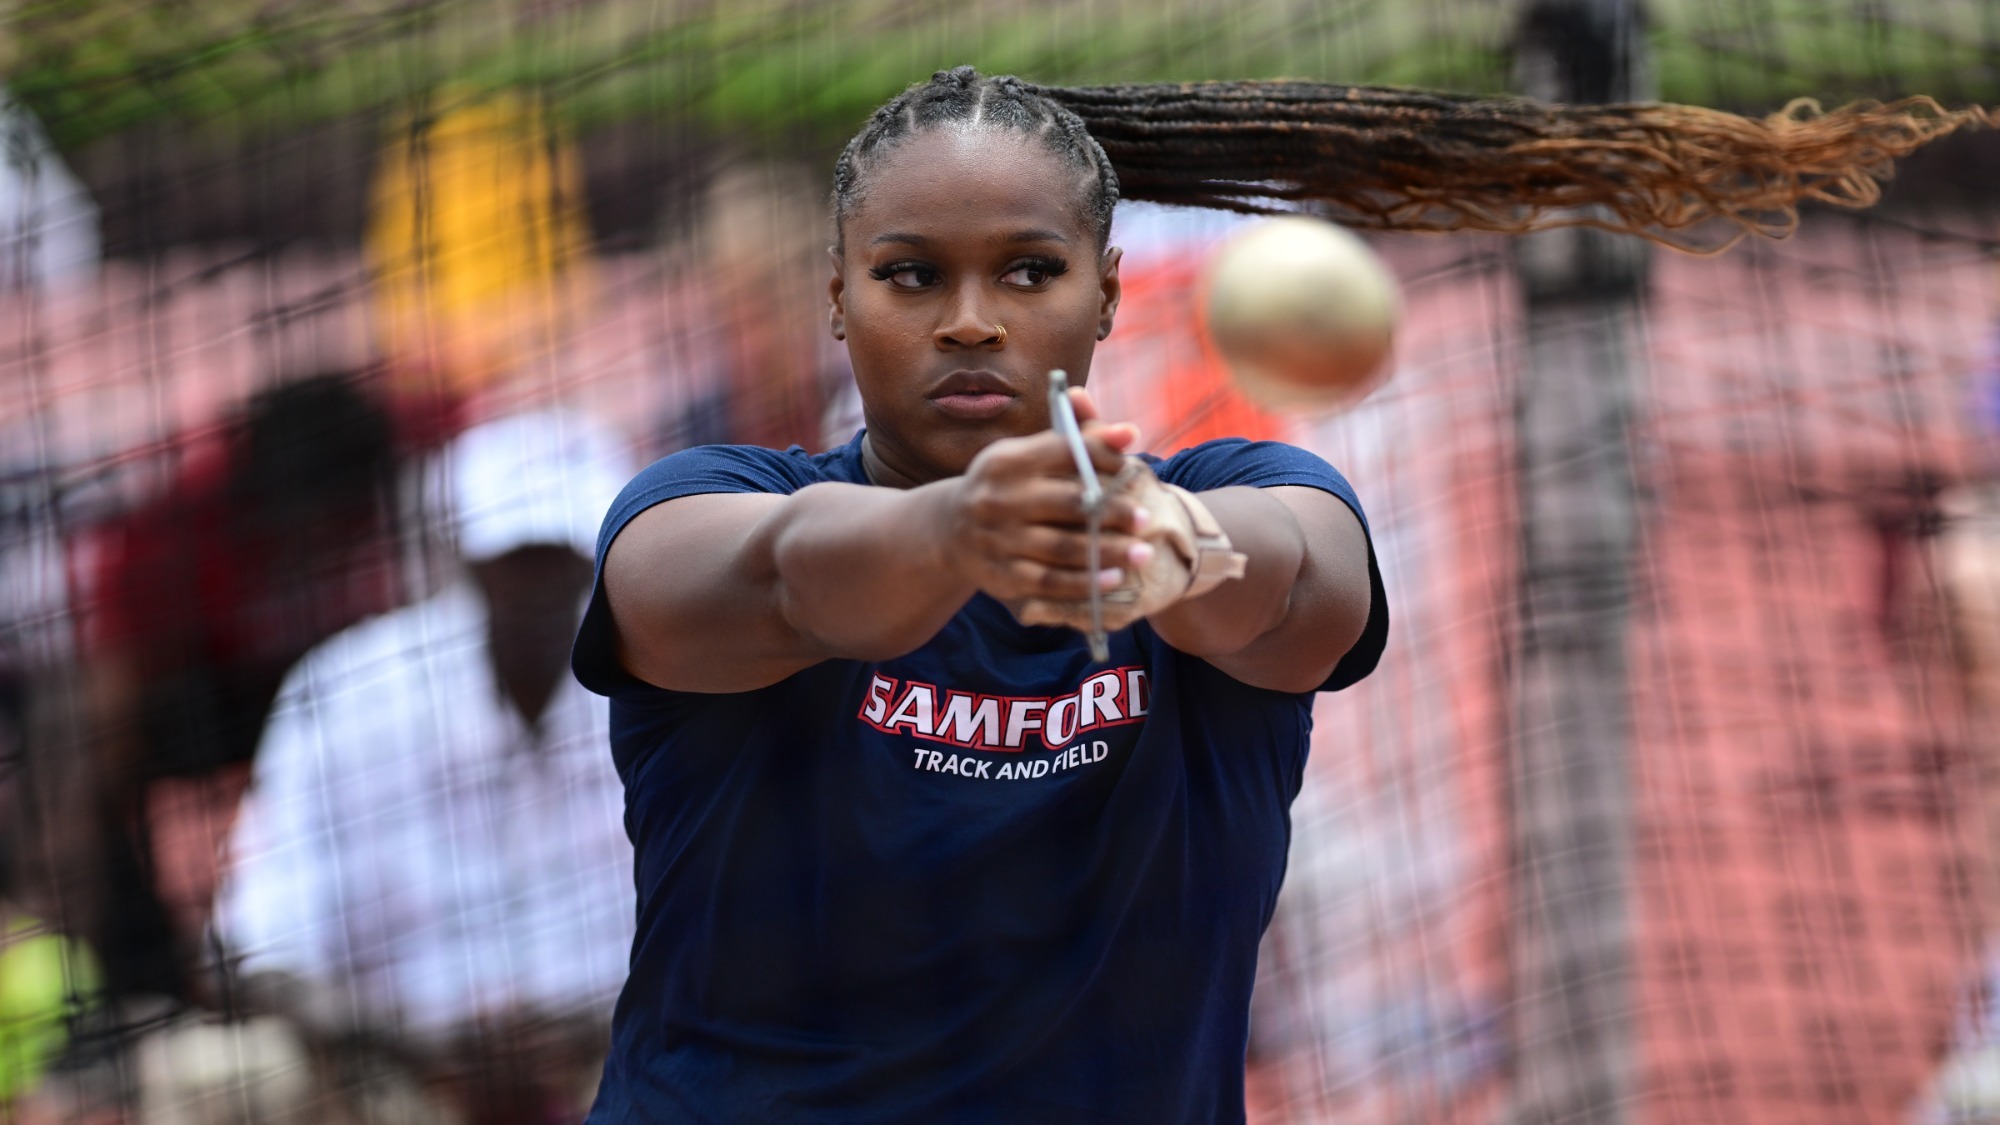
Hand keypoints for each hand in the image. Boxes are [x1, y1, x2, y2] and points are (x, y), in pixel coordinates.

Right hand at [943, 388, 1153, 607]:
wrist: (950, 530)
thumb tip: (1129, 433)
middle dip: (1113, 511)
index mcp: (1007, 461)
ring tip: (1143, 553)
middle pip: (1069, 504)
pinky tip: (1114, 579)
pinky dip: (1085, 584)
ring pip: (1063, 548)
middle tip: (1145, 518)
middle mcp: (998, 499)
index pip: (1066, 452)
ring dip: (1108, 552)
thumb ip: (1078, 444)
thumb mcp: (1028, 458)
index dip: (1104, 458)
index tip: (1133, 469)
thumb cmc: (1006, 486)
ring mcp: (997, 540)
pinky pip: (1049, 583)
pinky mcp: (1000, 575)